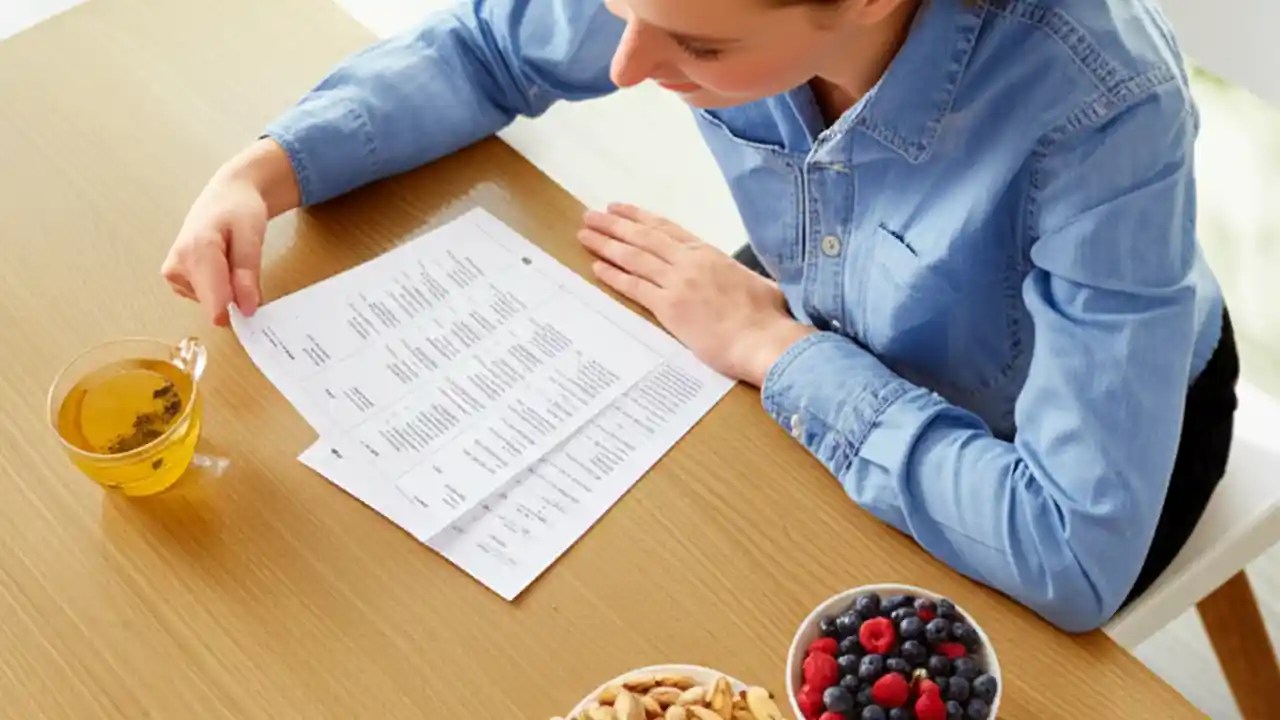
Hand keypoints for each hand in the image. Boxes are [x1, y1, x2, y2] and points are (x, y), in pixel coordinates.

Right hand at [160, 173, 268, 325]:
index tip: (252, 306)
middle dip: (234, 295)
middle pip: (213, 305)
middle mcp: (177, 266)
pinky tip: (219, 264)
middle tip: (242, 267)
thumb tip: (247, 309)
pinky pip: (205, 297)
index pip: (214, 304)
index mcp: (196, 252)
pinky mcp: (175, 280)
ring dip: (227, 289)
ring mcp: (173, 274)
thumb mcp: (252, 238)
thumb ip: (248, 275)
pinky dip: (218, 287)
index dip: (237, 311)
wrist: (226, 196)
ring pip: (210, 303)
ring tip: (229, 259)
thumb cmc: (240, 211)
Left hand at [579, 204, 814, 385]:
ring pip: (633, 257)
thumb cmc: (769, 317)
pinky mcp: (669, 308)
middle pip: (643, 237)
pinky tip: (597, 266)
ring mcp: (677, 283)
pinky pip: (634, 287)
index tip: (619, 209)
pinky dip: (614, 275)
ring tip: (585, 234)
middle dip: (614, 224)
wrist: (765, 340)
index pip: (666, 229)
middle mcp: (689, 261)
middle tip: (591, 215)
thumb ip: (734, 275)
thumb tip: (735, 280)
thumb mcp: (755, 282)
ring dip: (606, 244)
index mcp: (709, 253)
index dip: (639, 217)